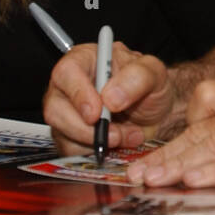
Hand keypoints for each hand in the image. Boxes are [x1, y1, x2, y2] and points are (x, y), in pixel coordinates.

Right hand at [43, 40, 174, 154]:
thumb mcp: (154, 73)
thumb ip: (136, 77)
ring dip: (95, 142)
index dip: (78, 94)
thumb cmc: (151, 87)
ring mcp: (66, 113)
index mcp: (84, 60)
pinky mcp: (70, 137)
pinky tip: (117, 144)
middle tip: (115, 135)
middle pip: (55, 109)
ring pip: (62, 134)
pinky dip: (95, 153)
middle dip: (85, 128)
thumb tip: (110, 98)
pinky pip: (71, 151)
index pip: (66, 73)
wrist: (159, 115)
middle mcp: (69, 86)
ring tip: (125, 136)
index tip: (96, 113)